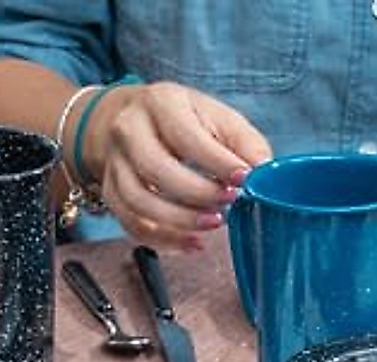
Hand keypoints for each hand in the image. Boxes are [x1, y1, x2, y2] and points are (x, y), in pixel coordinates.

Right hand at [87, 81, 271, 250]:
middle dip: (198, 194)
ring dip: (180, 221)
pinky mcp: (111, 190)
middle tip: (229, 202)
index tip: (245, 180)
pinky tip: (194, 243)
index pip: (187, 137)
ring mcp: (116, 162)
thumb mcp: (219, 119)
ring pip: (139, 201)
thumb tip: (265, 172)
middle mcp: (129, 129)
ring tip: (214, 224)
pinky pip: (132, 223)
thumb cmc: (187, 122)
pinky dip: (165, 240)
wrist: (132, 118)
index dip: (218, 163)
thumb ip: (246, 144)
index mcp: (161, 103)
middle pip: (157, 170)